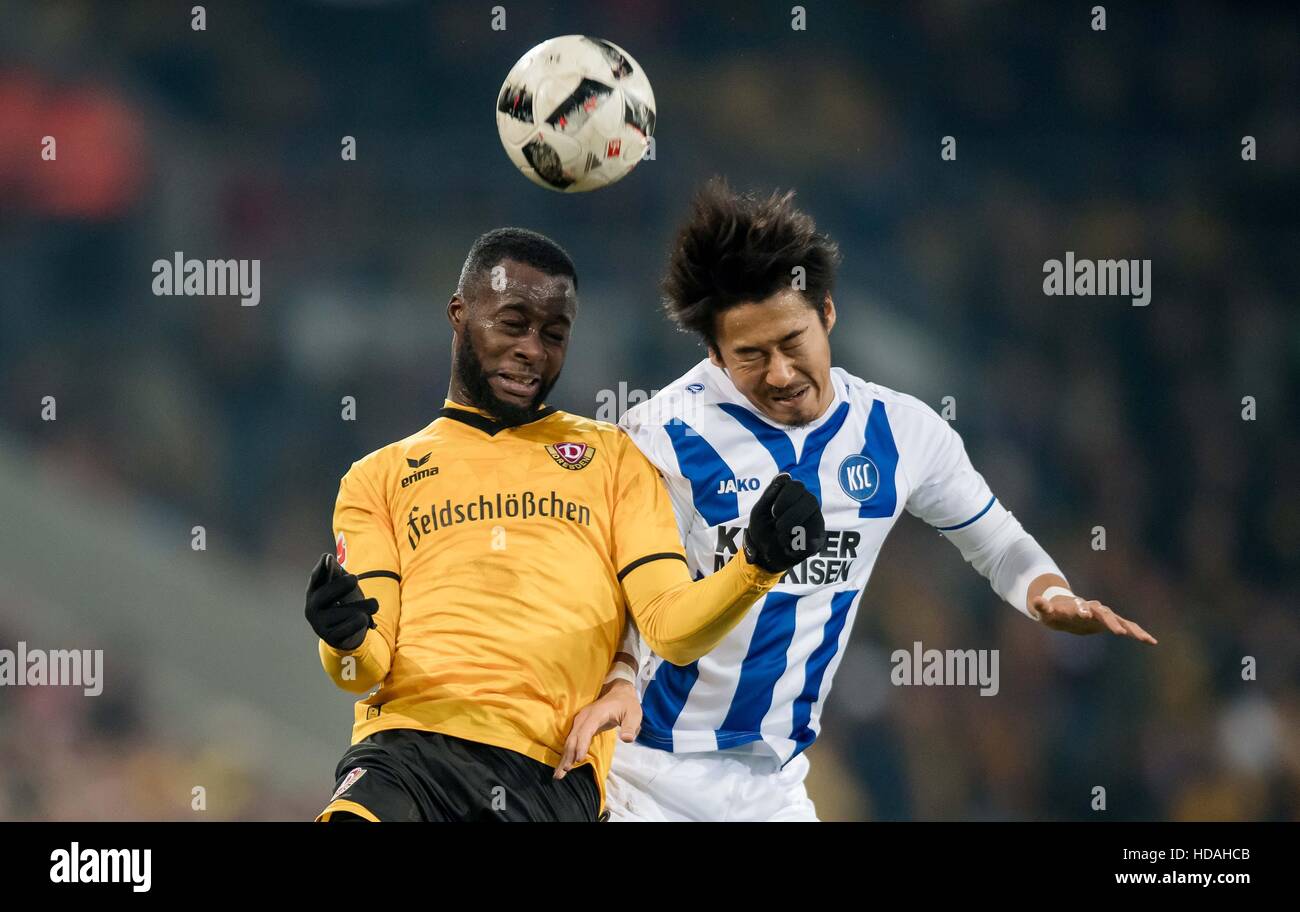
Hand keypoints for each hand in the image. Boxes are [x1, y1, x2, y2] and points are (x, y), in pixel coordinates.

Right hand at [305, 552, 377, 649]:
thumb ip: (335, 573)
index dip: (321, 569)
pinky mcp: (332, 638)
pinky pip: (353, 625)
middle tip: (354, 578)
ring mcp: (320, 626)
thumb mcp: (341, 586)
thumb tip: (326, 558)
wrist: (347, 633)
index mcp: (314, 593)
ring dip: (365, 606)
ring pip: (348, 611)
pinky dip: (363, 621)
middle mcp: (312, 609)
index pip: (315, 579)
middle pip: (325, 594)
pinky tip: (363, 620)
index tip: (328, 557)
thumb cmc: (344, 603)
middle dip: (341, 584)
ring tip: (373, 604)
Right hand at [554, 679, 641, 779]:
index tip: (579, 759)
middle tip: (564, 772)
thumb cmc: (627, 705)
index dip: (582, 744)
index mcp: (597, 714)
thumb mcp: (634, 714)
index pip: (586, 730)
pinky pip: (572, 739)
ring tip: (558, 774)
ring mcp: (581, 721)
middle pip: (574, 737)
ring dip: (564, 756)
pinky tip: (564, 764)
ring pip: (570, 739)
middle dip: (568, 754)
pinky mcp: (581, 726)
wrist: (619, 693)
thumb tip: (628, 739)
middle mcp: (585, 717)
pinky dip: (567, 752)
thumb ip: (631, 727)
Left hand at [743, 473, 826, 572]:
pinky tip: (791, 545)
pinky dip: (799, 542)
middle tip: (778, 526)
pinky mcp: (819, 537)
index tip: (774, 512)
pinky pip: (815, 536)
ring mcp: (815, 520)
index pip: (796, 486)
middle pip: (810, 500)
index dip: (785, 497)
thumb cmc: (762, 530)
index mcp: (792, 495)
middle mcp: (806, 504)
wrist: (764, 555)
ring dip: (794, 529)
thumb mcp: (759, 512)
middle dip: (791, 515)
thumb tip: (786, 475)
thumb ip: (770, 493)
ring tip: (782, 537)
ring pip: (815, 519)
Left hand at [1030, 593, 1156, 644]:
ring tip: (1145, 638)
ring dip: (1132, 629)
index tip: (1085, 615)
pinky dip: (1138, 633)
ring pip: (1121, 621)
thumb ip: (1042, 607)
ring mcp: (1105, 615)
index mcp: (1078, 606)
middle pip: (1105, 613)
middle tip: (1118, 632)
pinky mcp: (1111, 623)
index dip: (1083, 610)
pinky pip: (1127, 627)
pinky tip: (1151, 641)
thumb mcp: (1046, 611)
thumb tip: (1035, 600)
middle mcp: (1095, 609)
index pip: (1082, 607)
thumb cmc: (1055, 612)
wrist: (1065, 609)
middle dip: (1111, 622)